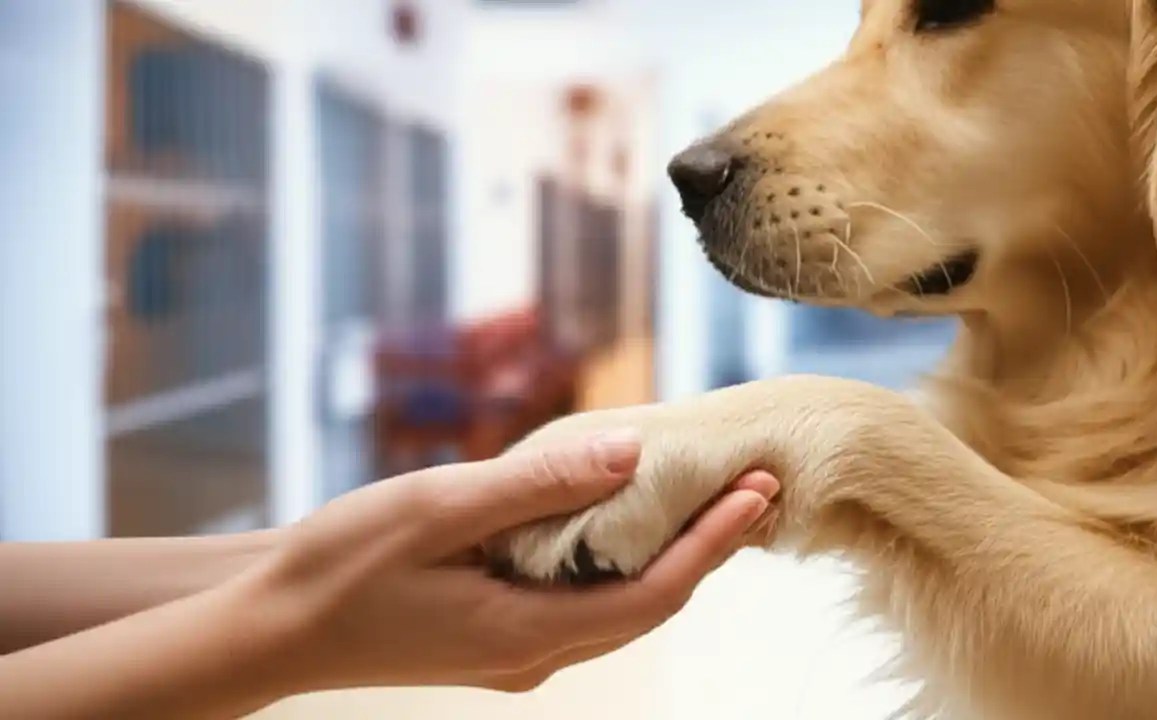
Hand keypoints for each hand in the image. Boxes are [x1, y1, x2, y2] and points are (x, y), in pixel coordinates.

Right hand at [235, 431, 778, 694]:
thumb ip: (537, 486)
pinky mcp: (498, 632)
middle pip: (650, 602)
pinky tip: (625, 514)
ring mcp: (517, 648)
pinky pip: (582, 597)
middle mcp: (536, 653)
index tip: (760, 490)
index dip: (714, 544)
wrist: (271, 624)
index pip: (656, 594)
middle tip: (756, 484)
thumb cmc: (341, 565)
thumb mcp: (437, 509)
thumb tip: (630, 456)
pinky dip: (620, 556)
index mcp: (528, 632)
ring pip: (620, 602)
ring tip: (711, 496)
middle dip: (710, 546)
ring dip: (671, 551)